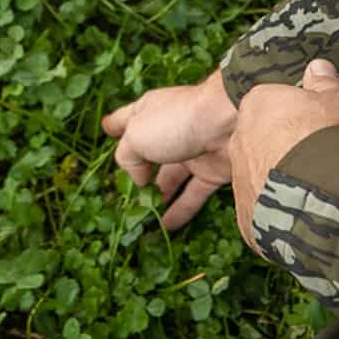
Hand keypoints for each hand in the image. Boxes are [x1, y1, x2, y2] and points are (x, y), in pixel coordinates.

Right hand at [100, 71, 237, 231]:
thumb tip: (139, 179)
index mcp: (149, 112)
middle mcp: (170, 129)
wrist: (230, 123)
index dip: (115, 126)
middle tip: (127, 194)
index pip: (126, 119)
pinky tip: (168, 226)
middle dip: (138, 172)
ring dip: (159, 195)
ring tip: (145, 215)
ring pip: (172, 176)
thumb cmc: (176, 122)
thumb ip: (127, 158)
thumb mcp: (136, 137)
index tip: (107, 130)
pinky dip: (181, 210)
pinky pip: (193, 193)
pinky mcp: (213, 170)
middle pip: (149, 153)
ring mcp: (192, 150)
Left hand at [230, 58, 338, 248]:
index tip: (321, 125)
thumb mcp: (338, 100)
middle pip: (266, 140)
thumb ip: (325, 84)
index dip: (301, 115)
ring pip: (264, 176)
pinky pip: (265, 210)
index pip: (275, 104)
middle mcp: (240, 141)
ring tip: (319, 188)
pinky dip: (284, 211)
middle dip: (290, 147)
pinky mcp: (247, 218)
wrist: (325, 196)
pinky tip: (308, 211)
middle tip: (322, 157)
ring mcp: (241, 181)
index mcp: (257, 105)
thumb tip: (318, 67)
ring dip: (286, 180)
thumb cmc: (332, 138)